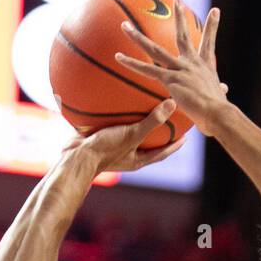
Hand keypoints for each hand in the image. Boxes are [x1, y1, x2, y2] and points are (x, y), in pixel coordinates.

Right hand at [62, 99, 187, 172]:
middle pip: (148, 144)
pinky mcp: (99, 138)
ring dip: (135, 123)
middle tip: (168, 123)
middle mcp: (127, 155)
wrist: (75, 156)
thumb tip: (172, 105)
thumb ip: (152, 121)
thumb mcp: (132, 134)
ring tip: (141, 108)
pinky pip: (111, 125)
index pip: (163, 152)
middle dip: (157, 134)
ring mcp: (113, 147)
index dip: (175, 145)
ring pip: (128, 134)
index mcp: (138, 159)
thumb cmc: (106, 149)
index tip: (185, 137)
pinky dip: (114, 115)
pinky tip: (113, 101)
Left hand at [116, 1, 229, 137]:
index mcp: (205, 66)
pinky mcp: (171, 80)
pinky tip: (118, 58)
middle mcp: (192, 63)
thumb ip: (219, 90)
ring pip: (154, 50)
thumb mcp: (220, 96)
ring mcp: (180, 69)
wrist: (217, 113)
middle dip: (180, 17)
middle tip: (177, 0)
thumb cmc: (219, 110)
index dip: (213, 25)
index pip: (209, 42)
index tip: (215, 10)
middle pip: (183, 36)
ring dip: (137, 37)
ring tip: (124, 25)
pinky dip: (132, 64)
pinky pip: (147, 71)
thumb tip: (224, 89)